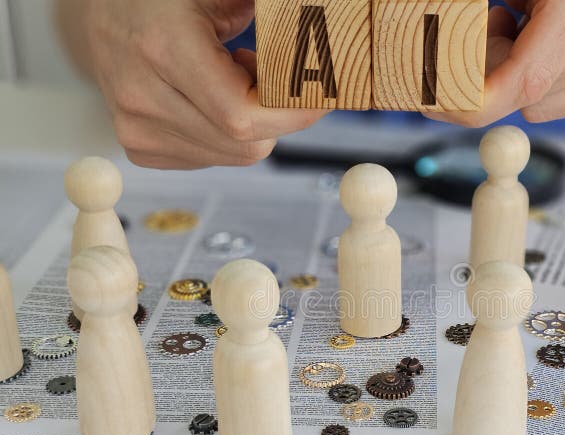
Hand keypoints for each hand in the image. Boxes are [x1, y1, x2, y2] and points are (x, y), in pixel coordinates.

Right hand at [83, 0, 326, 168]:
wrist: (107, 14)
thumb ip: (273, 17)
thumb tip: (325, 30)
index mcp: (163, 48)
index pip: (243, 117)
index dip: (292, 112)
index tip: (321, 94)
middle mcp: (142, 96)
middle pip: (247, 144)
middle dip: (277, 116)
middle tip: (268, 72)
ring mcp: (136, 128)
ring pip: (236, 155)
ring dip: (253, 125)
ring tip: (230, 77)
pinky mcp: (140, 148)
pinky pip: (214, 157)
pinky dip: (228, 134)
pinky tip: (209, 97)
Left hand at [426, 0, 564, 126]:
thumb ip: (479, 15)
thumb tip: (436, 64)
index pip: (526, 79)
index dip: (475, 99)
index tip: (436, 104)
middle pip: (529, 96)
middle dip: (502, 70)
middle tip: (506, 25)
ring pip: (544, 109)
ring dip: (529, 79)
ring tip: (544, 33)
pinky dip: (555, 86)